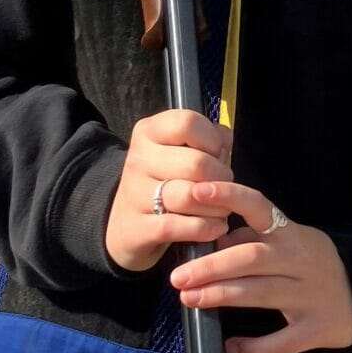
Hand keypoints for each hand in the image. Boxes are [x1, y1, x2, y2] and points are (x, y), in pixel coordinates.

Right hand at [106, 109, 266, 273]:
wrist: (126, 226)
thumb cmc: (164, 183)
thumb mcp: (181, 153)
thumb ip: (209, 139)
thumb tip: (224, 140)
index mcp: (148, 132)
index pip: (187, 123)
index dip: (212, 140)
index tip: (216, 155)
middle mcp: (138, 159)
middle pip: (196, 163)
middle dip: (223, 179)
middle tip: (223, 188)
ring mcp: (134, 194)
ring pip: (190, 196)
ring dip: (217, 207)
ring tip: (222, 210)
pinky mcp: (137, 228)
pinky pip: (178, 227)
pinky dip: (205, 229)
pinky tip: (215, 228)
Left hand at [174, 214, 351, 352]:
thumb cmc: (309, 264)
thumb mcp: (287, 241)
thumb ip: (251, 238)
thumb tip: (208, 239)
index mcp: (290, 233)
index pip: (258, 206)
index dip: (228, 197)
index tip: (196, 192)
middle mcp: (301, 259)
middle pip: (252, 257)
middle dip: (212, 266)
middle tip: (177, 277)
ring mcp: (311, 294)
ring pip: (261, 293)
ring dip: (222, 295)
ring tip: (190, 299)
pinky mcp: (316, 328)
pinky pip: (282, 341)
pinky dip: (255, 347)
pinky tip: (231, 346)